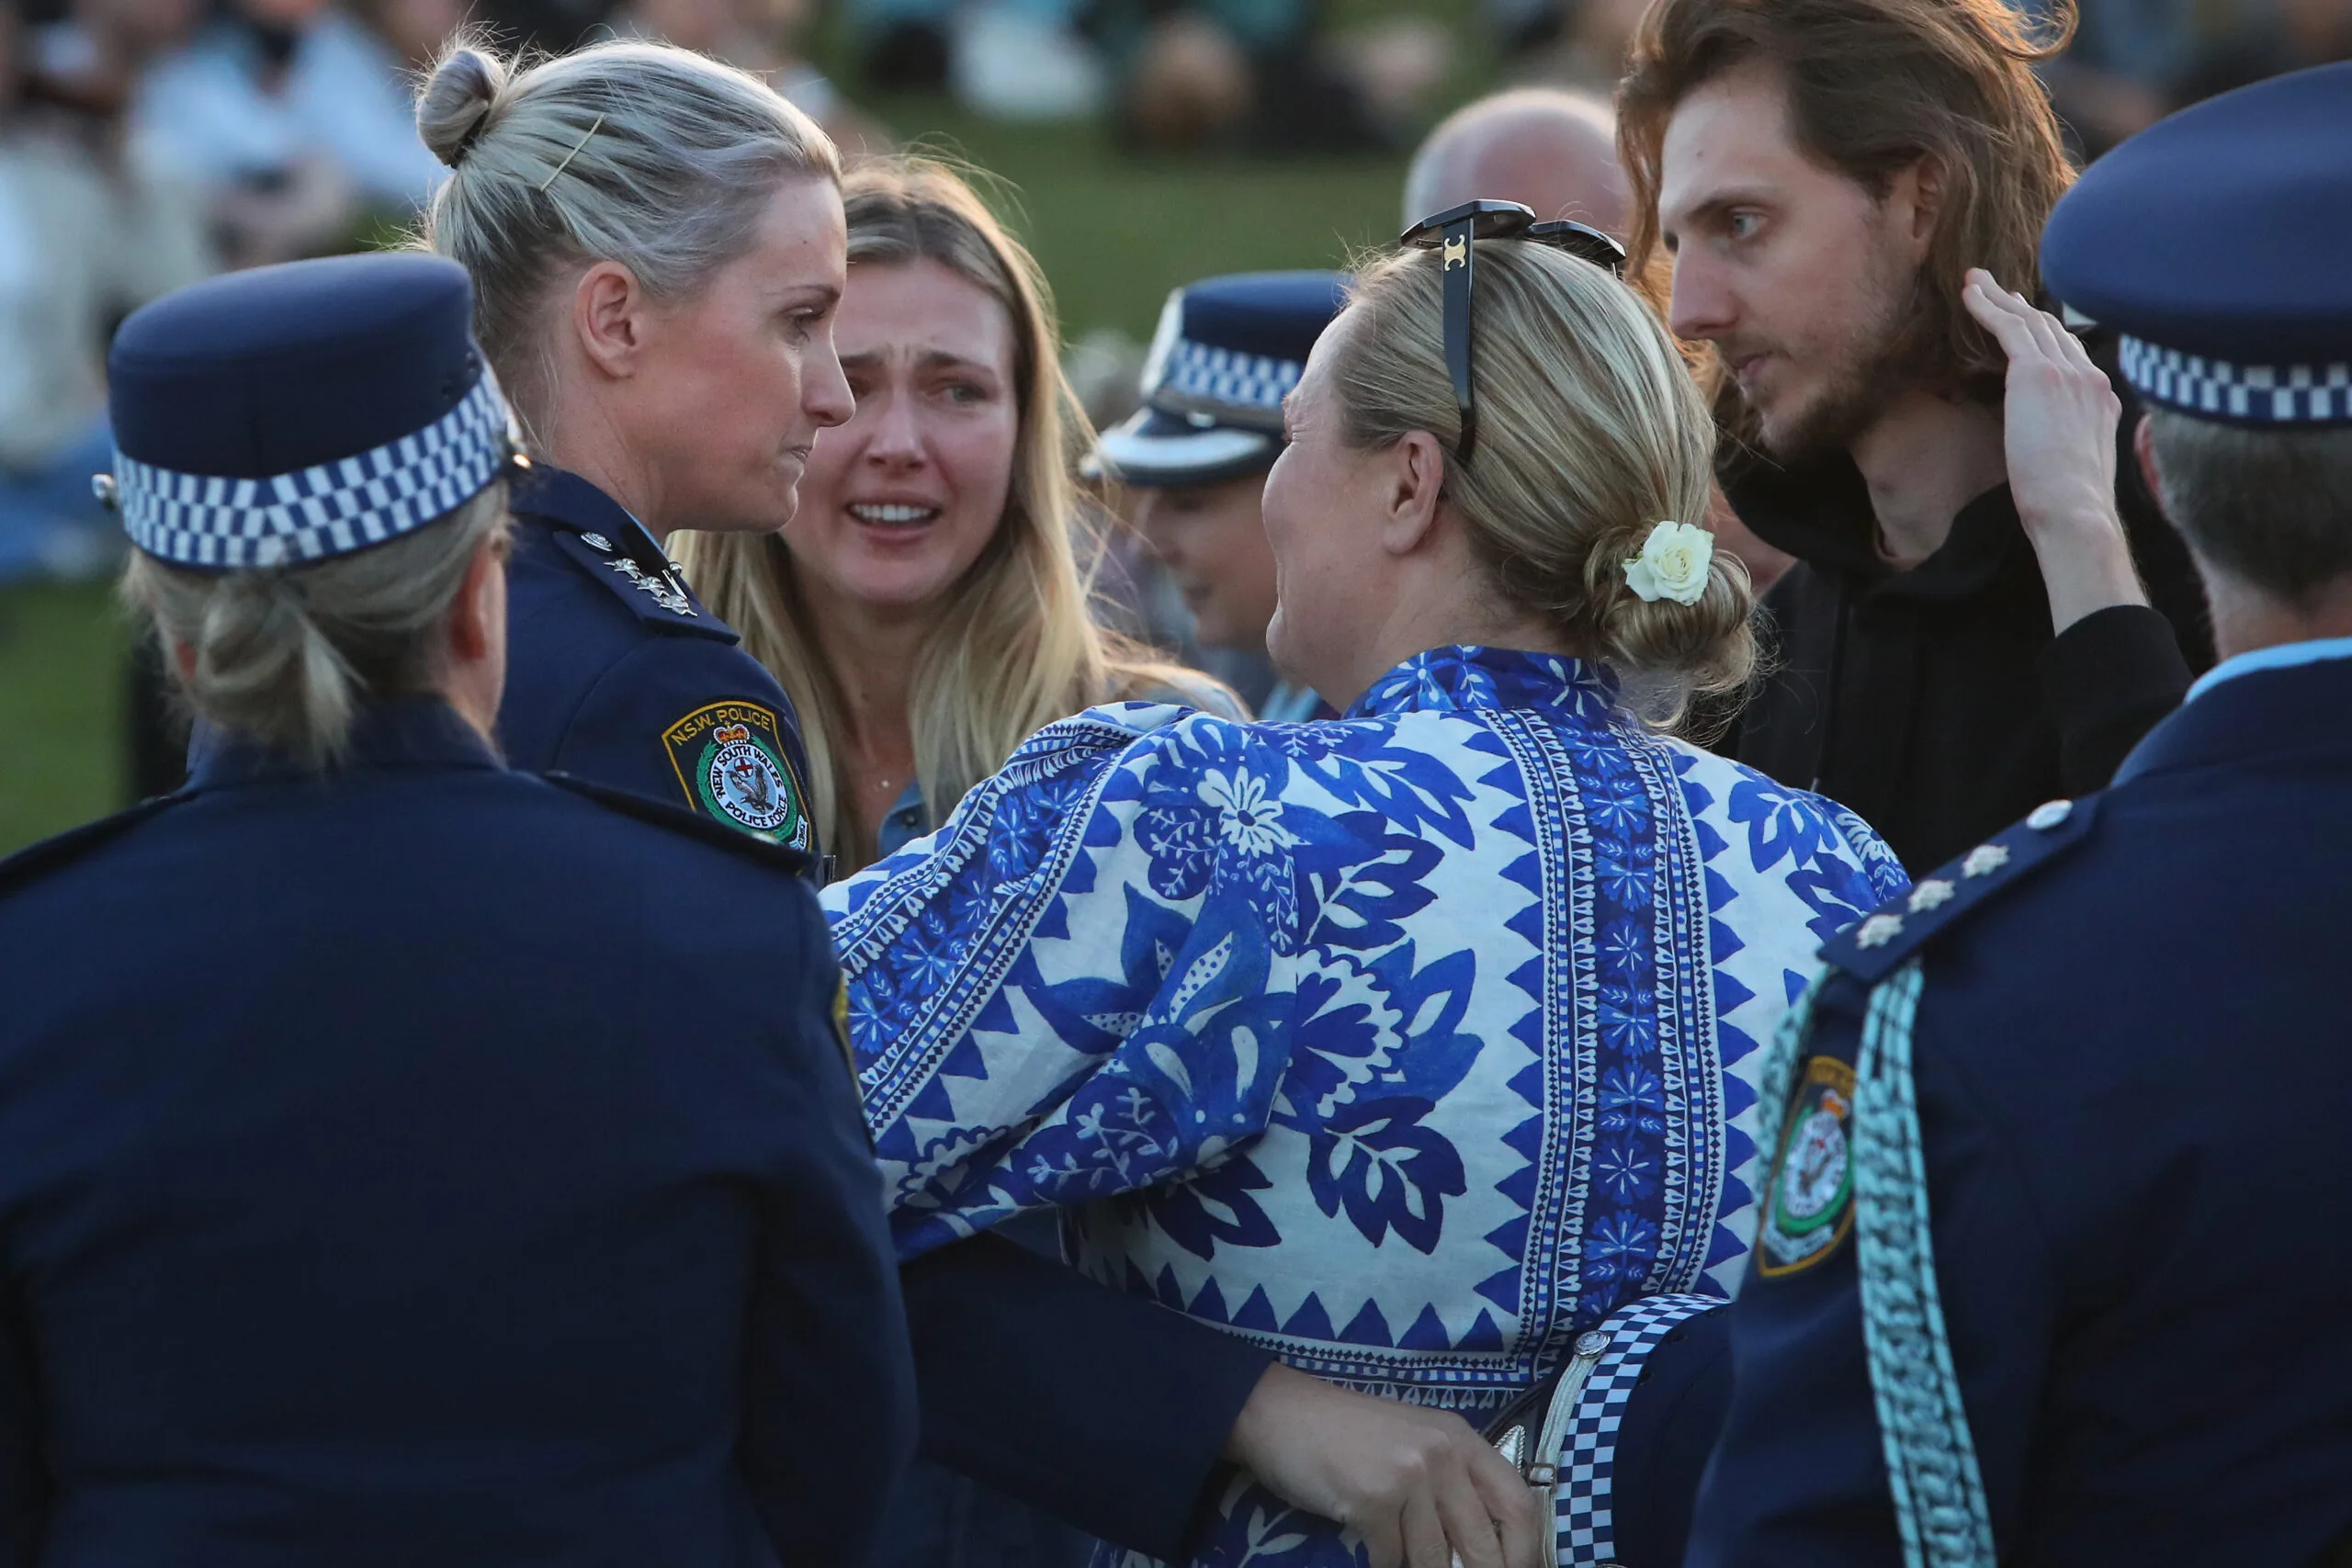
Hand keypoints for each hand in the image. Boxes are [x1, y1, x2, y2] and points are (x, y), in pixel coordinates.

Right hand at [1223, 1363, 1543, 1567]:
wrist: (1281, 1414)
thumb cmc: (1349, 1433)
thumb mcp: (1414, 1443)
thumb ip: (1453, 1484)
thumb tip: (1485, 1552)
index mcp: (1461, 1439)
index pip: (1519, 1505)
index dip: (1526, 1553)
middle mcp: (1443, 1454)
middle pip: (1483, 1545)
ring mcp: (1409, 1476)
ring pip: (1435, 1561)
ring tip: (1402, 1554)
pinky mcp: (1373, 1500)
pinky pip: (1391, 1560)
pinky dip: (1382, 1564)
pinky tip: (1368, 1546)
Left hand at [1962, 267, 2147, 630]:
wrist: (2076, 510)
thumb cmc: (2072, 505)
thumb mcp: (2078, 466)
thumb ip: (2071, 443)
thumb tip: (2054, 447)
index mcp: (2101, 399)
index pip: (2073, 354)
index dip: (2048, 332)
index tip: (2028, 318)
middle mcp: (2089, 378)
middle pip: (2053, 330)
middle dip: (2022, 306)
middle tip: (1997, 288)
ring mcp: (2067, 373)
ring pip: (2030, 322)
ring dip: (2000, 298)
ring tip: (1974, 282)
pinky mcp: (2037, 375)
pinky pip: (2009, 329)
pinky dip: (1988, 308)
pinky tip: (1968, 296)